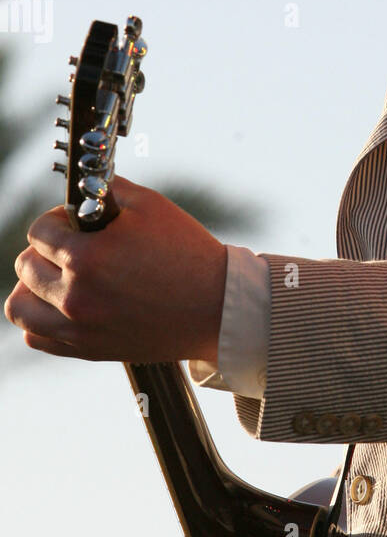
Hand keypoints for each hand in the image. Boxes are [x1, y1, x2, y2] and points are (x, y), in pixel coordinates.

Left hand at [4, 176, 226, 361]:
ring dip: (32, 286)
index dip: (59, 220)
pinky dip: (39, 319)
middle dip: (46, 249)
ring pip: (19, 305)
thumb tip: (82, 187)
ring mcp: (79, 327)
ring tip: (57, 277)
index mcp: (87, 258)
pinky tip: (61, 304)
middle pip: (25, 265)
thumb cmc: (187, 253)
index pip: (39, 231)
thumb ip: (106, 188)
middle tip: (74, 247)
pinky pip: (36, 337)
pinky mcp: (88, 349)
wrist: (216, 307)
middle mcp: (76, 296)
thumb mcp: (150, 205)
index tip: (77, 223)